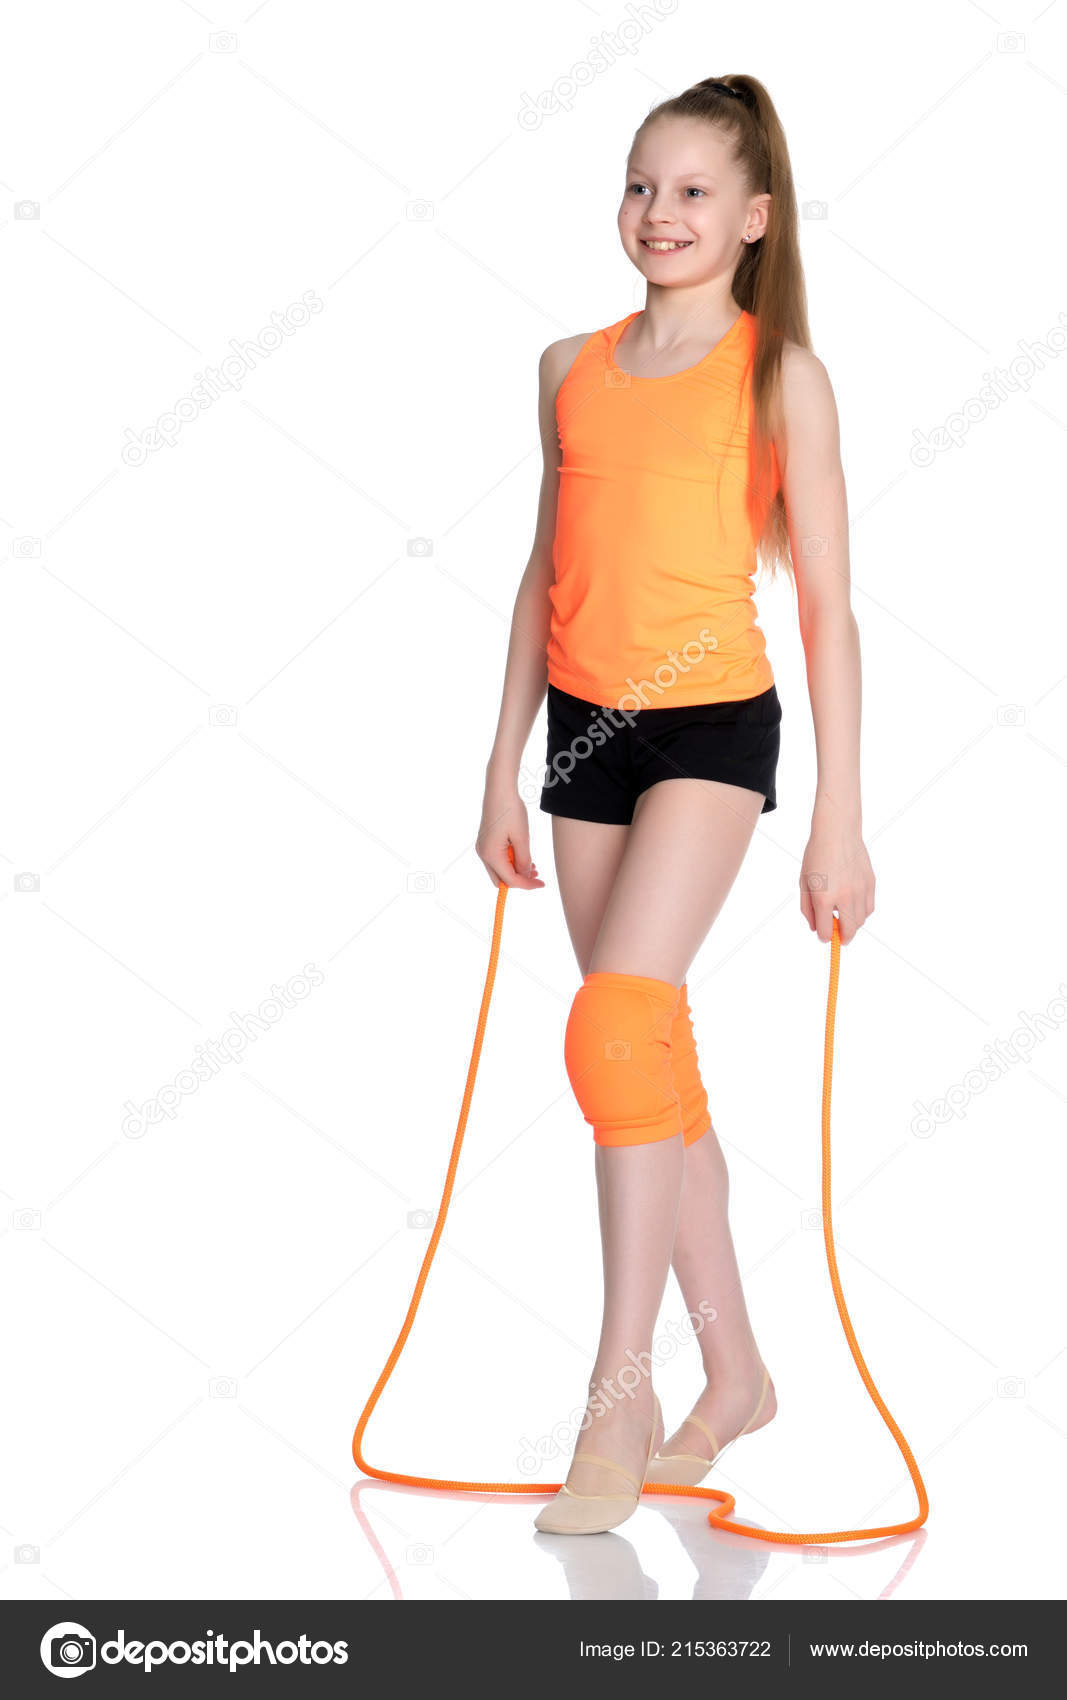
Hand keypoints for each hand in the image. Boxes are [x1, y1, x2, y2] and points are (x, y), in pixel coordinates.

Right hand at [476, 783, 544, 889]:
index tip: (542, 883)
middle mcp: (483, 853)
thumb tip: (525, 875)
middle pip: (501, 879)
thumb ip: (524, 860)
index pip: (510, 880)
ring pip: (499, 870)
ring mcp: (483, 847)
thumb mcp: (522, 837)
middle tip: (537, 876)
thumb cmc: (511, 810)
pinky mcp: (486, 841)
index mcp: (490, 854)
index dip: (527, 884)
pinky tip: (522, 856)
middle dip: (519, 880)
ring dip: (515, 871)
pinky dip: (510, 862)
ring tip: (533, 866)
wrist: (499, 789)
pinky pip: (497, 859)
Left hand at [799, 819, 873, 943]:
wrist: (837, 832)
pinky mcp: (870, 883)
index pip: (826, 932)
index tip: (823, 936)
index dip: (823, 937)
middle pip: (849, 932)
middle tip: (839, 937)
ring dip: (852, 924)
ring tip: (843, 915)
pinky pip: (869, 908)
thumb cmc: (816, 855)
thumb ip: (807, 909)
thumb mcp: (804, 882)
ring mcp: (860, 890)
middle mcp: (844, 897)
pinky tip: (853, 905)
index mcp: (823, 898)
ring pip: (860, 921)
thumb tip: (815, 929)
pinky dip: (862, 912)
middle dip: (843, 938)